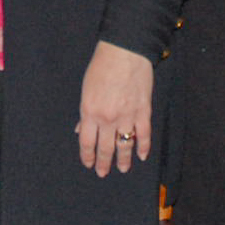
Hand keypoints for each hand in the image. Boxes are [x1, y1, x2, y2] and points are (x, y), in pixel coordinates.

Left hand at [76, 40, 152, 175]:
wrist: (124, 51)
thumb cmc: (101, 66)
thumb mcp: (86, 89)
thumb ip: (85, 112)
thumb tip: (81, 129)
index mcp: (90, 112)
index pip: (87, 142)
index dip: (87, 156)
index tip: (89, 164)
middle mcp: (107, 118)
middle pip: (105, 148)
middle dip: (104, 163)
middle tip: (103, 173)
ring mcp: (127, 116)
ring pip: (125, 145)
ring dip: (124, 159)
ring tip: (123, 168)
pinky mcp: (143, 111)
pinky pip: (144, 134)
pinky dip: (144, 146)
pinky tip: (142, 155)